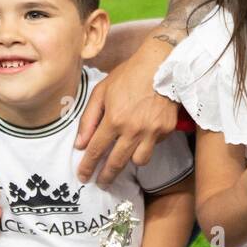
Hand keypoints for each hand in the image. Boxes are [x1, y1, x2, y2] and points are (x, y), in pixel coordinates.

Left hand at [75, 42, 178, 185]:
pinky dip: (146, 144)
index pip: (96, 150)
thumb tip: (80, 144)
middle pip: (117, 162)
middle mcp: (133, 129)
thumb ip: (89, 119)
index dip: (87, 166)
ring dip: (129, 161)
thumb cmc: (128, 75)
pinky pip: (153, 146)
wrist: (161, 64)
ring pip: (139, 161)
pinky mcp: (166, 129)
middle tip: (101, 182)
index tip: (83, 177)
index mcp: (114, 119)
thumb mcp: (101, 91)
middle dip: (106, 176)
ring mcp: (152, 131)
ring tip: (124, 156)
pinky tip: (143, 133)